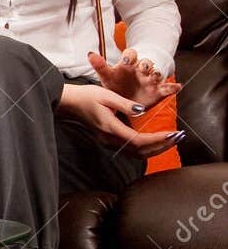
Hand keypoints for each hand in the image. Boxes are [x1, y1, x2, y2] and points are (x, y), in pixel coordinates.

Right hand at [58, 83, 183, 156]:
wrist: (69, 103)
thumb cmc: (86, 96)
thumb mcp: (106, 94)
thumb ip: (125, 104)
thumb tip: (142, 111)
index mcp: (111, 128)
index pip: (139, 140)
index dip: (158, 139)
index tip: (173, 133)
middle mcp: (110, 139)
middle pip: (141, 151)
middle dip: (162, 145)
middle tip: (179, 137)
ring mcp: (109, 142)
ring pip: (137, 153)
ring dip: (156, 148)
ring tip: (172, 140)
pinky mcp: (109, 141)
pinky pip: (132, 150)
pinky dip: (147, 148)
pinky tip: (157, 142)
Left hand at [87, 47, 181, 109]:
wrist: (127, 95)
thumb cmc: (117, 82)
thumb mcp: (107, 75)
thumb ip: (100, 65)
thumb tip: (90, 54)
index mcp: (129, 64)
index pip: (131, 55)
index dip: (129, 57)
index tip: (126, 61)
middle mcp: (142, 70)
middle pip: (147, 63)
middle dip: (146, 64)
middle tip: (144, 67)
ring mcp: (151, 80)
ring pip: (158, 73)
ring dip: (158, 73)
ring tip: (157, 75)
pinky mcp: (159, 91)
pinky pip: (168, 88)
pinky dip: (173, 87)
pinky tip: (177, 87)